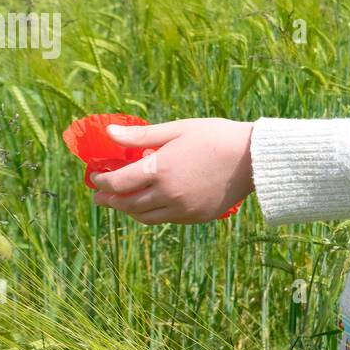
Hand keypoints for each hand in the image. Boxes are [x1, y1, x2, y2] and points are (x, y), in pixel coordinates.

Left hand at [91, 118, 253, 224]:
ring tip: (122, 203)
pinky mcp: (197, 217)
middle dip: (110, 200)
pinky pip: (166, 219)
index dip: (102, 182)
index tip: (95, 177)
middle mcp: (168, 194)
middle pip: (128, 204)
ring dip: (129, 210)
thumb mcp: (178, 130)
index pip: (118, 183)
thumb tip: (109, 133)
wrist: (253, 159)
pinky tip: (150, 205)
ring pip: (145, 217)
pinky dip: (152, 214)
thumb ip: (141, 136)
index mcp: (160, 169)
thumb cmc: (216, 137)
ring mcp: (183, 209)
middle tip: (100, 196)